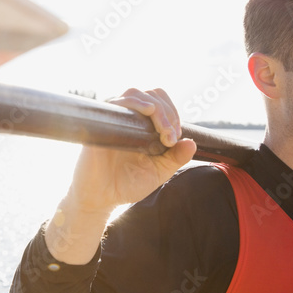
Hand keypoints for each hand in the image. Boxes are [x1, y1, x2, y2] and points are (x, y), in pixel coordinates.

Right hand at [65, 88, 196, 214]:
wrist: (100, 198)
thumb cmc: (127, 185)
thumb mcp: (158, 172)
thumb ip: (175, 158)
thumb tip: (192, 143)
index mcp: (142, 126)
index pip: (161, 102)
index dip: (173, 115)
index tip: (174, 139)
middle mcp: (128, 119)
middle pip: (151, 94)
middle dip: (168, 112)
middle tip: (170, 137)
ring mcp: (113, 120)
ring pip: (134, 94)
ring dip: (155, 107)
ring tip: (163, 131)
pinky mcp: (100, 125)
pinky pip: (115, 104)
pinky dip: (133, 104)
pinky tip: (147, 116)